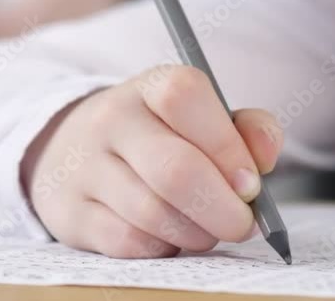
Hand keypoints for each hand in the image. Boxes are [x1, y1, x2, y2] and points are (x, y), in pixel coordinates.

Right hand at [21, 65, 283, 257]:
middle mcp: (111, 119)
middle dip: (222, 209)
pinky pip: (128, 241)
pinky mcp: (71, 211)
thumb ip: (246, 130)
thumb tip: (263, 158)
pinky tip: (166, 236)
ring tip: (205, 230)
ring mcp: (85, 166)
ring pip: (153, 213)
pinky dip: (161, 247)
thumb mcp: (200, 119)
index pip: (185, 97)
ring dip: (195, 233)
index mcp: (150, 87)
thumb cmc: (159, 138)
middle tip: (241, 225)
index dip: (226, 144)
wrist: (73, 151)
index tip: (250, 183)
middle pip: (174, 168)